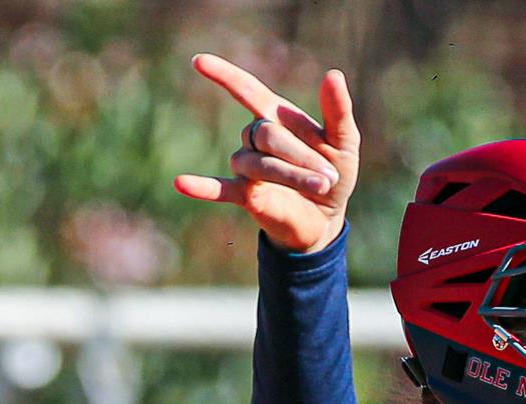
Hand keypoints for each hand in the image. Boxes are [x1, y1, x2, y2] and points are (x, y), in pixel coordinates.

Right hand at [174, 53, 359, 253]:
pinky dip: (202, 186)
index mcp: (276, 118)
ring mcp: (247, 166)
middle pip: (267, 135)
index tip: (199, 62)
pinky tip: (181, 183)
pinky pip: (219, 188)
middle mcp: (255, 138)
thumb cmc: (333, 174)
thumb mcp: (344, 141)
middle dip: (300, 155)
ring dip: (292, 175)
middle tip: (328, 176)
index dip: (225, 76)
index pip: (247, 91)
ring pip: (259, 163)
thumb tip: (333, 73)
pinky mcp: (244, 194)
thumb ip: (338, 110)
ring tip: (320, 186)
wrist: (327, 218)